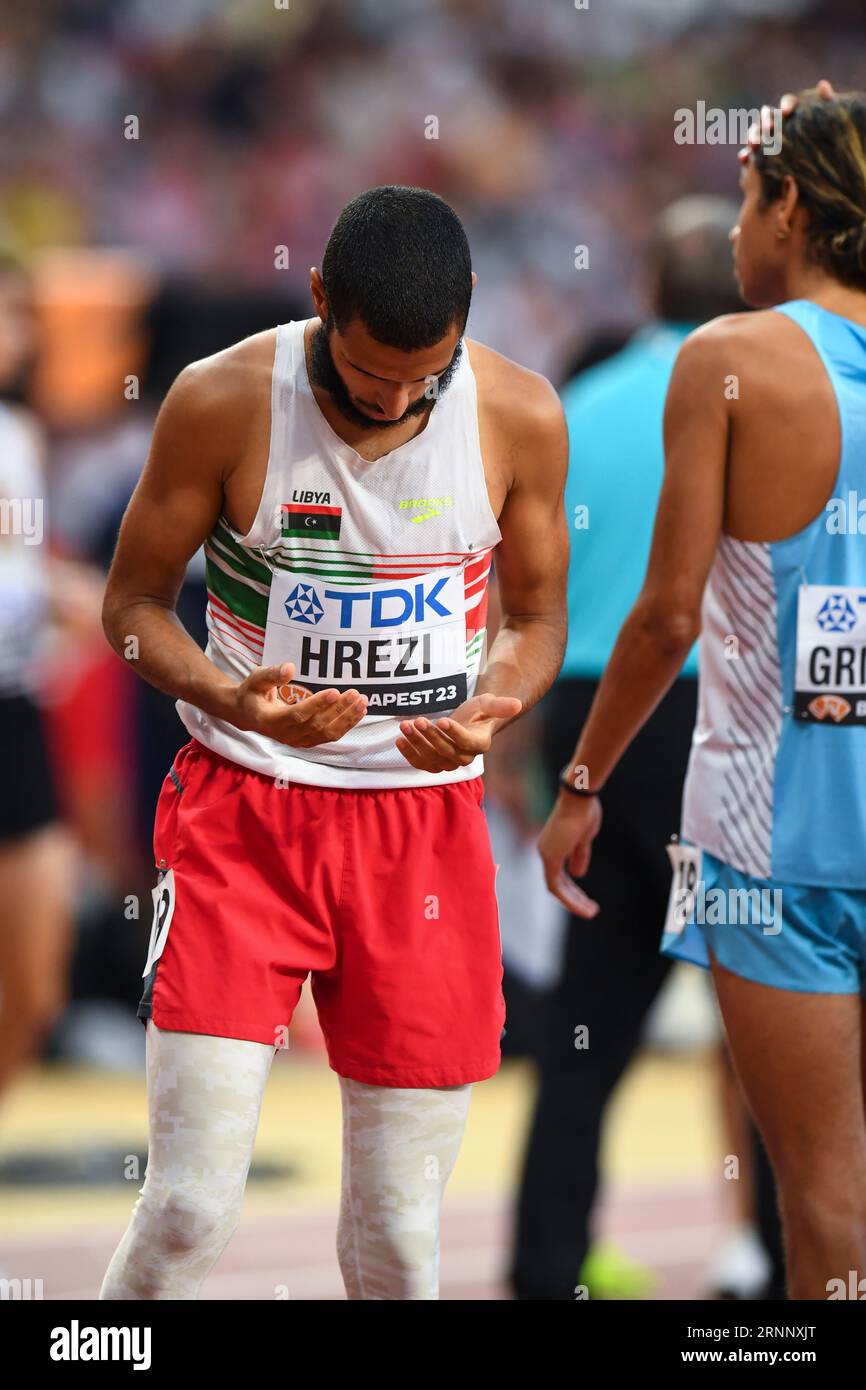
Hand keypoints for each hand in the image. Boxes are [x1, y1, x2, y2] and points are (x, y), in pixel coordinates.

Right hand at [232, 662, 367, 747]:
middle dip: (338, 709)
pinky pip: (329, 735)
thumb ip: (271, 674)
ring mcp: (297, 740)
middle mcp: (285, 734)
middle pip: (317, 724)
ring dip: (347, 718)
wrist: (248, 714)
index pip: (298, 714)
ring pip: (326, 733)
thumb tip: (290, 668)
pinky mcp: (307, 741)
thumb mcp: (256, 679)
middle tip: (355, 693)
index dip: (317, 704)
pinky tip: (359, 711)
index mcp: (270, 720)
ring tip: (362, 702)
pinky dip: (346, 724)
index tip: (335, 691)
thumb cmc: (252, 693)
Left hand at [395, 692, 521, 772]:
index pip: (466, 742)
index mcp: (480, 744)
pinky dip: (409, 754)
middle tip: (418, 720)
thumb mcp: (488, 704)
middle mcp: (465, 757)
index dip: (454, 733)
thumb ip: (500, 705)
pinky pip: (421, 763)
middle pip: (446, 750)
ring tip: (405, 726)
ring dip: (416, 743)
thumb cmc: (479, 711)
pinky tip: (399, 740)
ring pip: (431, 758)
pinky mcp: (434, 763)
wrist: (468, 722)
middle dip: (430, 736)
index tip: (442, 720)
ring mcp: (448, 763)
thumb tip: (518, 704)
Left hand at [537, 793, 602, 917]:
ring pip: (556, 889)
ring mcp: (546, 854)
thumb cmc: (584, 811)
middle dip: (574, 898)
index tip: (586, 899)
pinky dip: (570, 899)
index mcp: (553, 845)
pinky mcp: (550, 858)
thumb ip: (579, 855)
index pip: (559, 875)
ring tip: (591, 912)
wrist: (580, 797)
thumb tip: (578, 874)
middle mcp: (545, 851)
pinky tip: (584, 907)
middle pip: (557, 884)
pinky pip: (557, 887)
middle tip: (590, 909)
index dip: (573, 889)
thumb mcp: (584, 838)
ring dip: (574, 902)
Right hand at [738, 78, 835, 164]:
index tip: (787, 112)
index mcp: (795, 114)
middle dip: (765, 122)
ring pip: (754, 133)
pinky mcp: (757, 157)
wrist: (813, 176)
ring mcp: (764, 140)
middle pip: (766, 116)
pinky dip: (745, 155)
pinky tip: (745, 159)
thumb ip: (826, 104)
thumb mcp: (829, 126)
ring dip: (752, 136)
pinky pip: (747, 155)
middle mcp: (778, 124)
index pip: (788, 103)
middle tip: (768, 129)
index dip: (786, 105)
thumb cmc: (823, 147)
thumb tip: (823, 84)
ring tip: (754, 145)